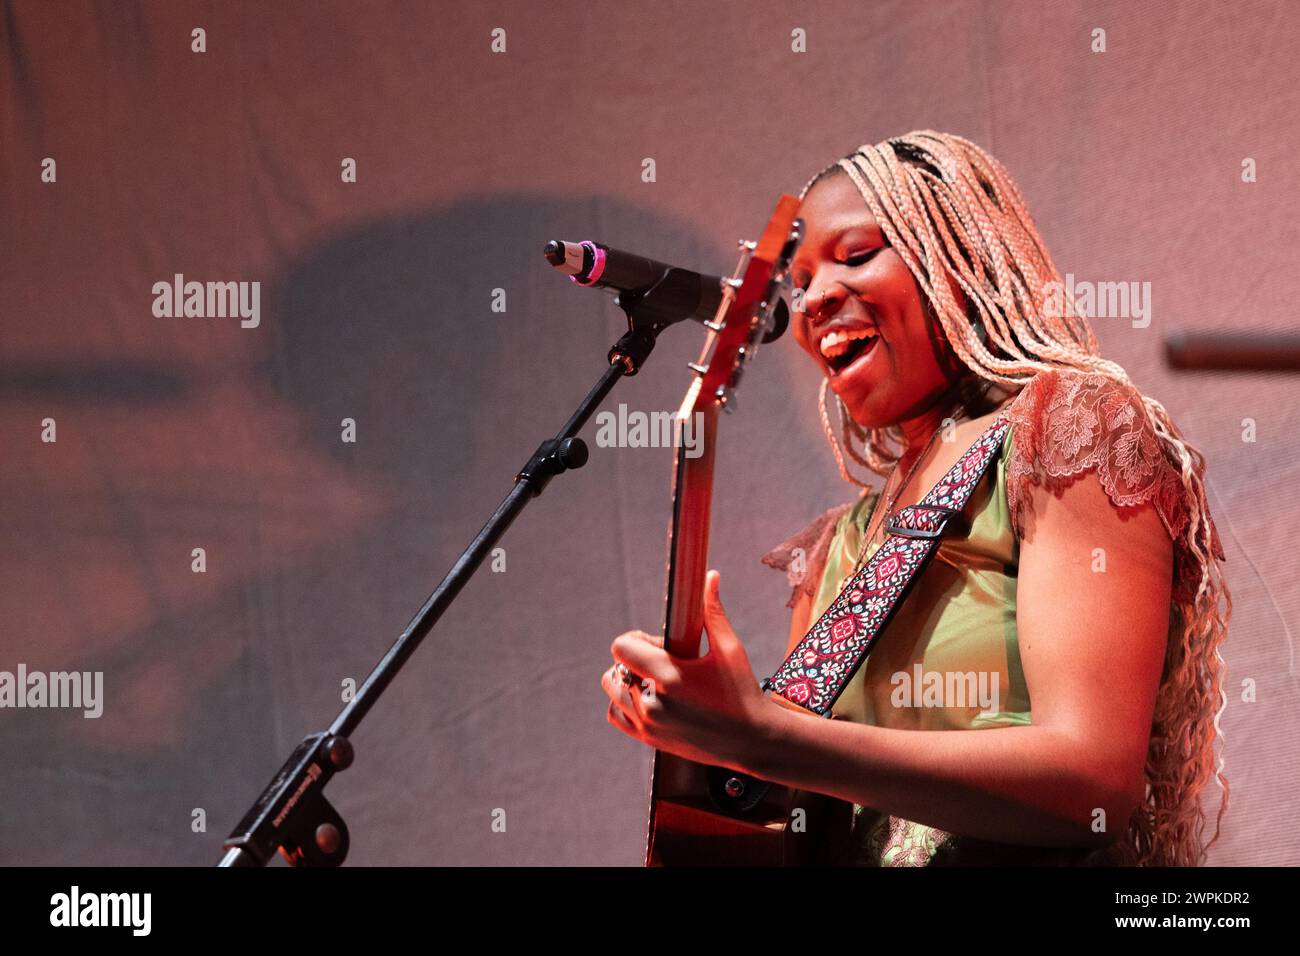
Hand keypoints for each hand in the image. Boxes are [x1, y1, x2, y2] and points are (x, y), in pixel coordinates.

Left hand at [600, 570, 776, 773]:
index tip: (659, 643)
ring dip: (627, 680)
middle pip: (615, 668)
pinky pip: (617, 715)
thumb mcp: (730, 650)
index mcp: (669, 678)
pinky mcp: (649, 740)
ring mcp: (649, 725)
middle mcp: (653, 704)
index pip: (622, 647)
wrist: (752, 741)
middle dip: (634, 659)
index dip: (637, 639)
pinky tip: (648, 697)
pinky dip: (624, 703)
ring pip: (613, 691)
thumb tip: (710, 577)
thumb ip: (713, 612)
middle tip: (663, 662)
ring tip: (654, 679)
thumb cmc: (743, 694)